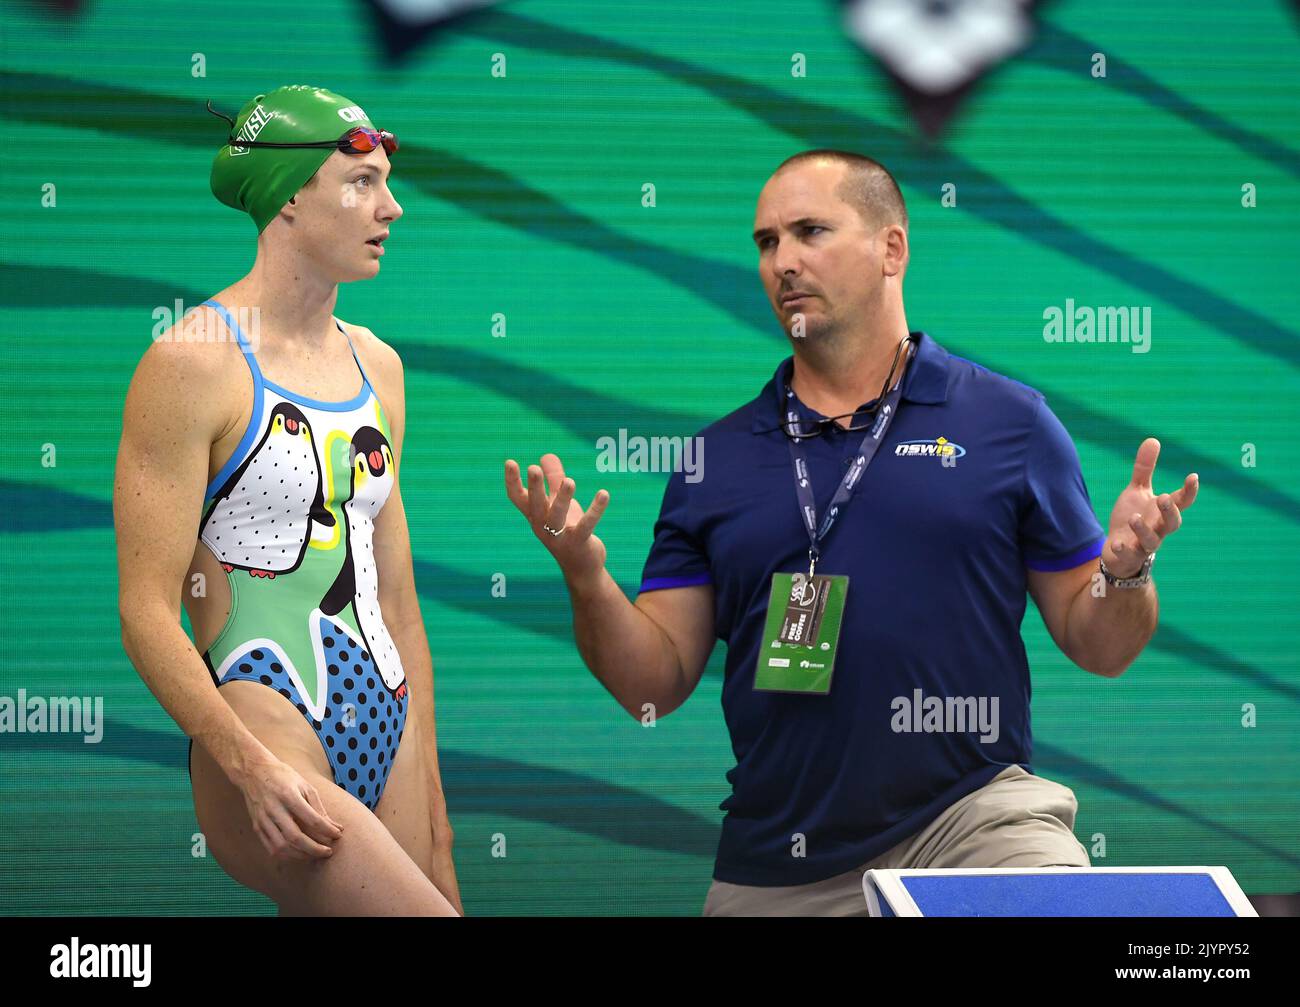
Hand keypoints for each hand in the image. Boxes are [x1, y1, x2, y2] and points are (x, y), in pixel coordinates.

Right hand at [236, 752, 343, 861]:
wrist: (253, 772)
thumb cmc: (283, 777)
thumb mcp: (305, 785)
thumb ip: (318, 807)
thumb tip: (334, 827)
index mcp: (289, 796)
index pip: (312, 820)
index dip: (327, 830)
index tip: (338, 835)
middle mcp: (274, 809)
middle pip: (296, 838)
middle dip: (315, 849)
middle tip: (328, 852)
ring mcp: (263, 820)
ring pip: (282, 847)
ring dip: (301, 855)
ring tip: (315, 855)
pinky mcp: (256, 827)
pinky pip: (271, 848)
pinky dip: (286, 855)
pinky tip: (298, 854)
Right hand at [504, 453, 608, 580]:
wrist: (581, 568)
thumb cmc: (567, 532)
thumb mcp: (558, 504)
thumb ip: (553, 480)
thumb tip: (546, 455)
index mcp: (535, 515)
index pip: (518, 498)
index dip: (512, 482)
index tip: (509, 462)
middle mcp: (543, 526)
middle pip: (535, 506)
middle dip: (534, 488)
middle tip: (533, 468)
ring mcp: (560, 536)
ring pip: (557, 516)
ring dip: (562, 498)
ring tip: (569, 481)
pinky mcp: (579, 542)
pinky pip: (586, 525)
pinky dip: (595, 510)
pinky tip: (604, 494)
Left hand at [1103, 438, 1197, 577]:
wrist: (1117, 550)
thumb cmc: (1133, 517)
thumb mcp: (1137, 491)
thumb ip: (1145, 469)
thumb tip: (1153, 439)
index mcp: (1162, 512)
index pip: (1182, 501)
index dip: (1190, 490)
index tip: (1193, 476)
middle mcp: (1158, 528)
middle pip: (1173, 523)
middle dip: (1170, 511)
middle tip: (1164, 497)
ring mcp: (1144, 544)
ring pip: (1151, 541)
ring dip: (1143, 530)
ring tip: (1134, 518)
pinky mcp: (1128, 555)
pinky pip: (1128, 555)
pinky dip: (1123, 549)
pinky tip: (1116, 543)